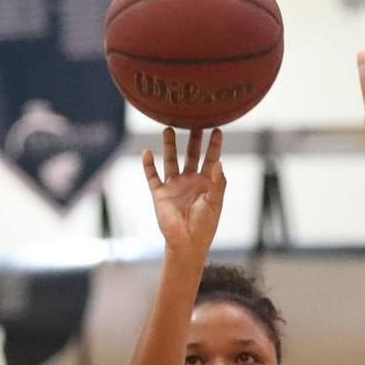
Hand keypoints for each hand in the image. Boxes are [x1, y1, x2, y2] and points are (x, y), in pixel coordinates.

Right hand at [143, 127, 224, 255]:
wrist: (187, 243)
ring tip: (168, 129)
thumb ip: (217, 183)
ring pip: (170, 160)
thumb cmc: (205, 225)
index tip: (217, 129)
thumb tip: (218, 162)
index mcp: (206, 182)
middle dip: (193, 139)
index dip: (214, 145)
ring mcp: (174, 185)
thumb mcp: (215, 203)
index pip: (211, 158)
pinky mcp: (160, 193)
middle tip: (194, 121)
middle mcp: (190, 180)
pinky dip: (148, 165)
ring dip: (169, 146)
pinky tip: (146, 152)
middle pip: (191, 154)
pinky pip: (152, 176)